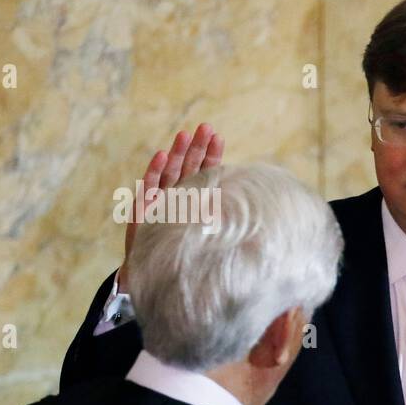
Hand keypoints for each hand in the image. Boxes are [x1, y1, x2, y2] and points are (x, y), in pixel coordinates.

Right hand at [118, 123, 223, 292]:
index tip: (219, 137)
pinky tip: (162, 156)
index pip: (205, 174)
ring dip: (177, 154)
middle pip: (188, 168)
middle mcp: (178, 198)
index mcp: (196, 201)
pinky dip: (155, 172)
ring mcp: (160, 203)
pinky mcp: (144, 212)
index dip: (211, 156)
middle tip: (205, 128)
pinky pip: (149, 189)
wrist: (157, 276)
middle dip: (196, 148)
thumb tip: (261, 211)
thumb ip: (228, 221)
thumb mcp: (213, 238)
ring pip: (169, 173)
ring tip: (184, 135)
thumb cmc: (188, 256)